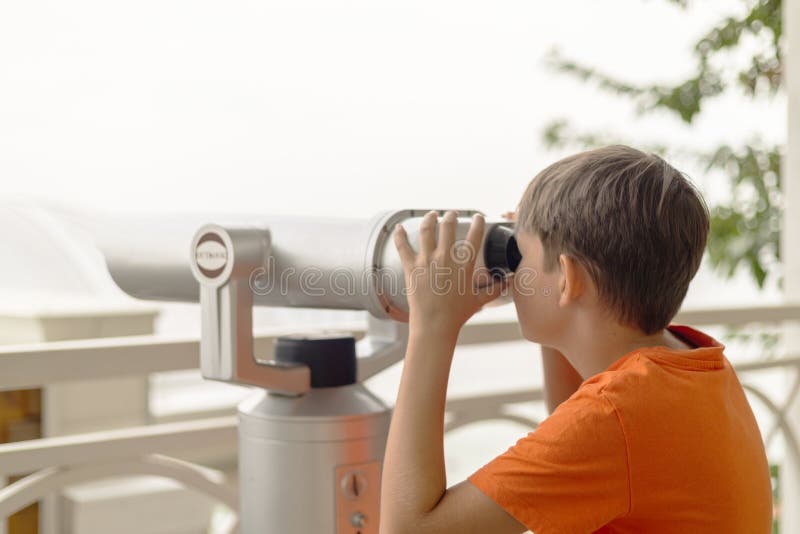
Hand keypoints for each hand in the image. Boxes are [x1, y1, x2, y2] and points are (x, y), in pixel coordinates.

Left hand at [393, 210, 510, 338]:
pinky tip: (400, 227)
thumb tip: (508, 283)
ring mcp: (426, 261)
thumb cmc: (457, 315)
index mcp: (463, 265)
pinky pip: (403, 245)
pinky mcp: (410, 267)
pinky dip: (400, 234)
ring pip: (427, 230)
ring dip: (430, 218)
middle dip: (451, 216)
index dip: (478, 223)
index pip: (474, 236)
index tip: (478, 218)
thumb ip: (495, 290)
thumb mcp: (478, 300)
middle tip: (452, 214)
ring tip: (432, 214)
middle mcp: (445, 258)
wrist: (434, 325)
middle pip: (448, 226)